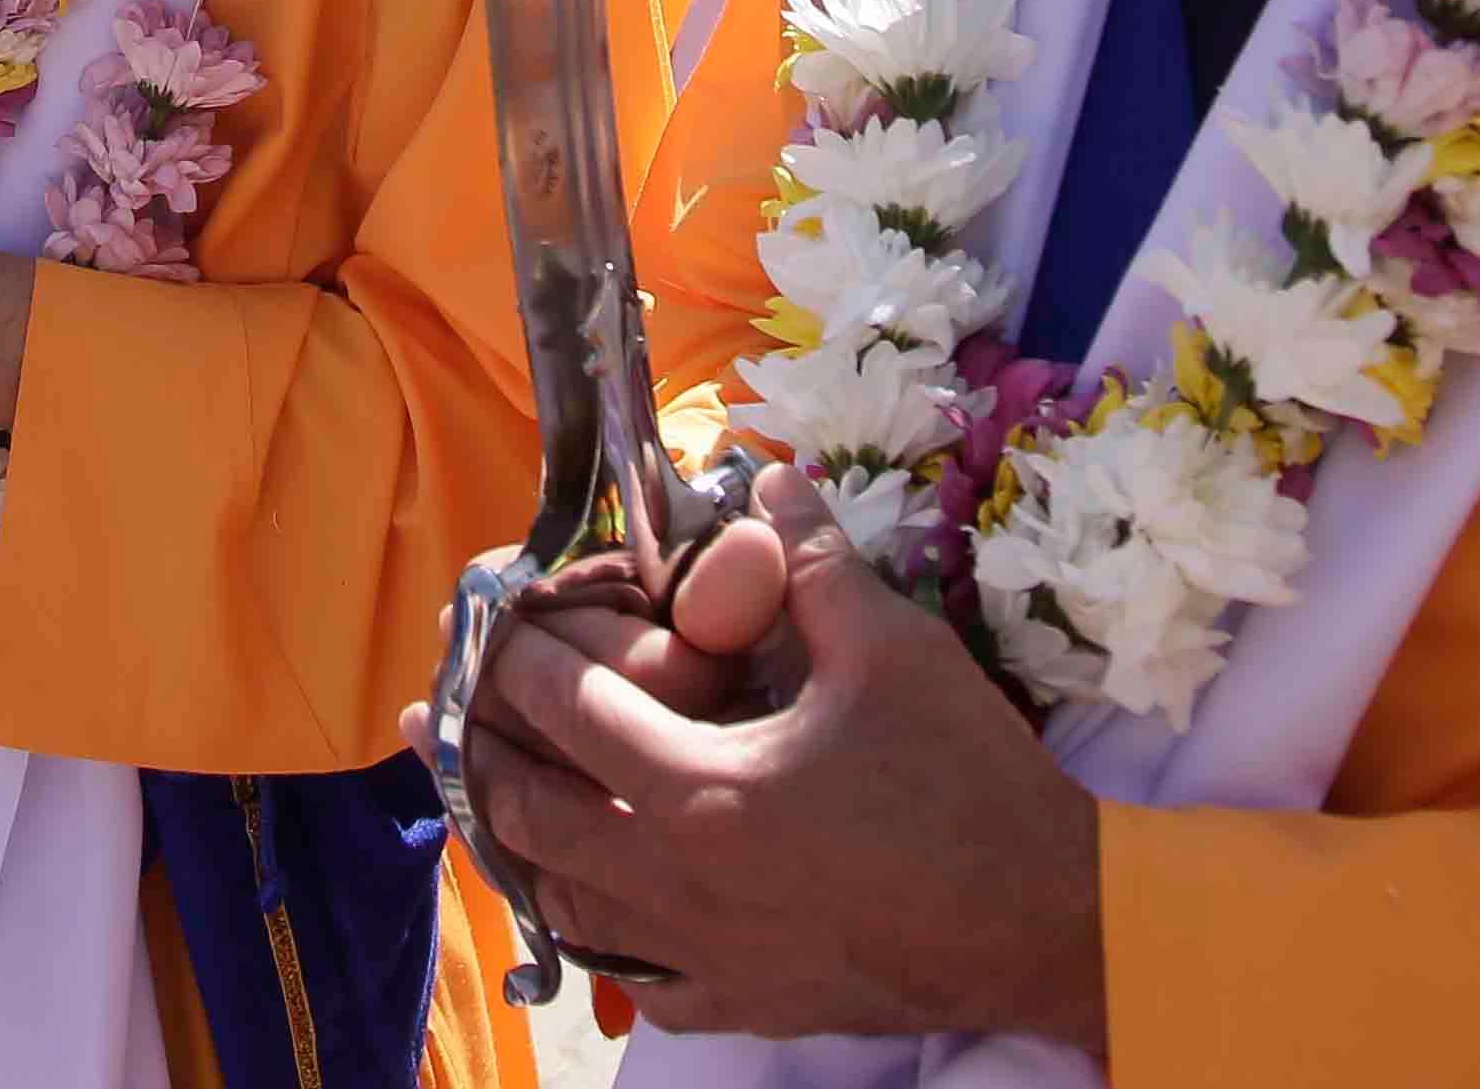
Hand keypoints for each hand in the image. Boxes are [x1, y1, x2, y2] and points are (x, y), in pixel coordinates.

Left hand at [440, 466, 1100, 1043]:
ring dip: (514, 846)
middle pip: (536, 820)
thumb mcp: (890, 649)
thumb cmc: (967, 784)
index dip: (516, 660)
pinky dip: (594, 929)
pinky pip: (636, 972)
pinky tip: (587, 904)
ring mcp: (706, 958)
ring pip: (568, 903)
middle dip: (476, 757)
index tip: (484, 619)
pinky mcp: (744, 1003)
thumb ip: (812, 560)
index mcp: (704, 793)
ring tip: (479, 800)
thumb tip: (768, 476)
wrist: (1047, 924)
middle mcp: (681, 886)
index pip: (572, 715)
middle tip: (432, 714)